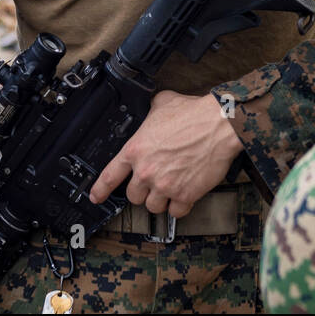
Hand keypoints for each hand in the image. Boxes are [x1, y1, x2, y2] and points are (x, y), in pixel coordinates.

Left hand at [89, 91, 241, 218]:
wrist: (218, 125)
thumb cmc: (193, 113)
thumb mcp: (163, 103)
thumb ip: (150, 112)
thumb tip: (152, 111)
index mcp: (135, 150)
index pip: (109, 175)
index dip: (100, 189)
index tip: (96, 197)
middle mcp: (146, 171)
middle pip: (133, 196)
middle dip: (143, 191)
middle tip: (155, 182)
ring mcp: (164, 185)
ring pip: (153, 207)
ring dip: (161, 200)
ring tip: (172, 187)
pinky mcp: (184, 195)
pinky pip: (176, 212)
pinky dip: (180, 206)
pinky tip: (185, 194)